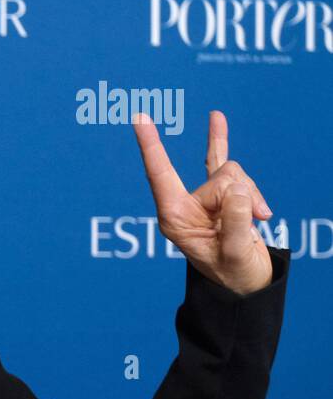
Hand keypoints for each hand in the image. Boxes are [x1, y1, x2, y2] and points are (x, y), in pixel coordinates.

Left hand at [132, 109, 273, 296]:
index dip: (151, 145)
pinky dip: (218, 140)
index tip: (139, 117)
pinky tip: (216, 117)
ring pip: (231, 172)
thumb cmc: (235, 273)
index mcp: (175, 217)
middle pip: (218, 176)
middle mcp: (184, 204)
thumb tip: (236, 188)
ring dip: (252, 193)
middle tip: (252, 222)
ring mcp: (201, 198)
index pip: (160, 174)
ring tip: (258, 219)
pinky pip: (219, 161)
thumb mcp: (235, 252)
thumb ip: (235, 221)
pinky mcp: (220, 194)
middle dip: (243, 194)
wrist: (246, 282)